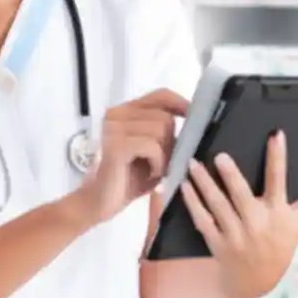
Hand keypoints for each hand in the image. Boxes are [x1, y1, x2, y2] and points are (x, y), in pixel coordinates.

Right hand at [66, 89, 187, 226]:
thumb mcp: (155, 151)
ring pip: (161, 130)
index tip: (194, 120)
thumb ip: (167, 133)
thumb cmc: (130, 178)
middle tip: (161, 163)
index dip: (182, 104)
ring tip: (153, 169)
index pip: (161, 95)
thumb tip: (197, 123)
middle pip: (165, 116)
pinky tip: (150, 174)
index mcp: (125, 111)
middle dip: (171, 143)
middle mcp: (116, 113)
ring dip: (165, 155)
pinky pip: (152, 146)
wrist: (101, 203)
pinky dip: (158, 163)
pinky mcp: (116, 145)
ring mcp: (114, 128)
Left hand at [180, 130, 297, 297]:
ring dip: (204, 183)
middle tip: (219, 155)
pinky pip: (202, 219)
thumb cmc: (280, 244)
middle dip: (231, 175)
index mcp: (279, 214)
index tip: (276, 135)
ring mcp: (236, 235)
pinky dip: (192, 202)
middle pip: (241, 195)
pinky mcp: (217, 243)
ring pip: (217, 205)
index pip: (280, 181)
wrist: (257, 282)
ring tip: (193, 164)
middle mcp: (257, 223)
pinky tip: (184, 186)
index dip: (279, 158)